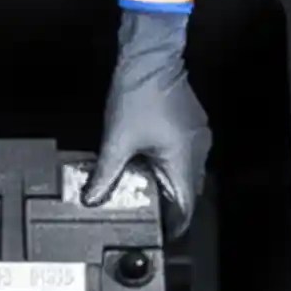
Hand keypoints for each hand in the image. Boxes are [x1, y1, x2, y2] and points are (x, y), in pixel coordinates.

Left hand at [83, 10, 211, 238]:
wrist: (150, 55)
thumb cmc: (138, 92)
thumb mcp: (116, 140)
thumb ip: (105, 174)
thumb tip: (92, 197)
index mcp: (183, 160)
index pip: (185, 208)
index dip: (173, 225)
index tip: (160, 235)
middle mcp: (197, 152)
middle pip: (186, 192)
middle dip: (167, 206)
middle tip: (145, 214)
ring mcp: (197, 137)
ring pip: (185, 173)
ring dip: (168, 184)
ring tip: (144, 190)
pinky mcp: (192, 125)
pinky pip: (184, 155)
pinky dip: (169, 165)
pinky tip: (149, 163)